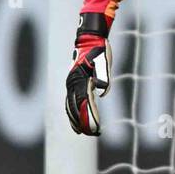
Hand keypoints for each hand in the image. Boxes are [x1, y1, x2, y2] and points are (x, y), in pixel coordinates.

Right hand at [65, 12, 111, 135]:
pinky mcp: (73, 84)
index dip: (89, 117)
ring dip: (76, 121)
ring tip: (83, 132)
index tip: (95, 129)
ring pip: (70, 107)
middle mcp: (73, 84)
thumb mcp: (104, 62)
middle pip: (75, 108)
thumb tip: (102, 92)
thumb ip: (103, 76)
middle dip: (82, 123)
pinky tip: (76, 123)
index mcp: (80, 80)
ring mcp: (71, 84)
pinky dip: (72, 114)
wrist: (89, 40)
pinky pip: (70, 102)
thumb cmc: (99, 51)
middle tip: (91, 134)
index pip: (84, 103)